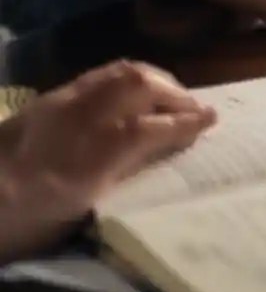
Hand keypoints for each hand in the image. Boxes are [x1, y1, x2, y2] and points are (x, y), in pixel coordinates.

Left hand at [0, 62, 215, 258]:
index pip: (153, 126)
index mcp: (93, 152)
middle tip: (194, 107)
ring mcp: (62, 101)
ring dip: (152, 79)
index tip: (212, 120)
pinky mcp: (47, 97)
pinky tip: (130, 92)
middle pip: (138, 83)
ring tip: (168, 94)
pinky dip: (124, 78)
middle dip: (174, 92)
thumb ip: (121, 173)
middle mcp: (81, 116)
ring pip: (118, 72)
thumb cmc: (26, 220)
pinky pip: (97, 75)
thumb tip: (158, 151)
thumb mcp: (81, 209)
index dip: (187, 122)